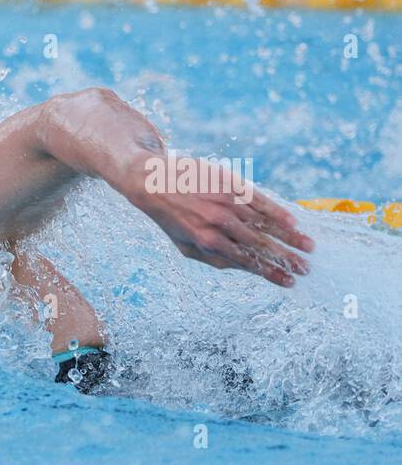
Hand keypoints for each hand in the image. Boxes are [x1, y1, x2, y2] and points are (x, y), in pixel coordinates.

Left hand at [131, 159, 313, 286]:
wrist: (155, 182)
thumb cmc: (173, 219)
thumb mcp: (187, 246)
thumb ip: (216, 258)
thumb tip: (246, 268)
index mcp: (207, 242)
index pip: (246, 261)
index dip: (270, 273)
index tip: (290, 282)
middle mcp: (219, 224)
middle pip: (260, 245)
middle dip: (285, 259)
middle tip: (307, 269)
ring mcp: (227, 203)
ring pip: (265, 223)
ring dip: (289, 238)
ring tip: (309, 248)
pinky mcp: (232, 185)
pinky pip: (260, 201)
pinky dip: (278, 213)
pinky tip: (294, 223)